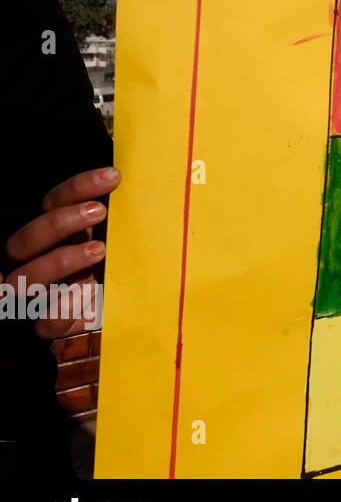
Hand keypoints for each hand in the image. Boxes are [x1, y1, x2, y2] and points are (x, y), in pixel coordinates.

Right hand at [2, 167, 118, 338]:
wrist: (134, 310)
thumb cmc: (128, 267)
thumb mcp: (127, 239)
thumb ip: (127, 218)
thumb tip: (153, 184)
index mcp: (58, 234)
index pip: (53, 203)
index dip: (78, 187)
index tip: (113, 176)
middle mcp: (40, 260)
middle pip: (25, 238)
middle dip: (60, 222)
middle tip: (99, 211)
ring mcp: (41, 295)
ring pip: (25, 277)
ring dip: (60, 260)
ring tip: (99, 250)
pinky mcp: (51, 325)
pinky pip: (46, 321)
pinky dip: (63, 308)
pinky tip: (86, 294)